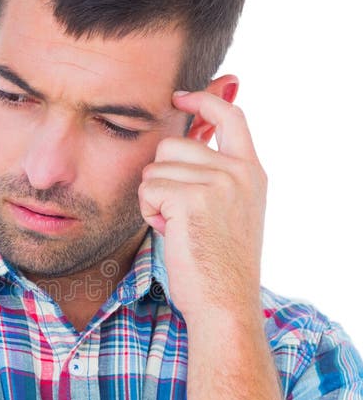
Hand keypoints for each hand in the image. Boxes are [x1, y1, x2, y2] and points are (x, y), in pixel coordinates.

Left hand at [138, 90, 266, 324]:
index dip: (202, 101)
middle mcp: (238, 172)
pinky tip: (170, 233)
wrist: (224, 302)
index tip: (180, 98)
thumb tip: (193, 135)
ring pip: (155, 168)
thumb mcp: (230, 209)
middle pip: (172, 145)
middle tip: (180, 215)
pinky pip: (148, 189)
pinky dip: (150, 212)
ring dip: (155, 198)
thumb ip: (217, 173)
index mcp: (252, 171)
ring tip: (178, 227)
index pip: (230, 115)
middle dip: (163, 177)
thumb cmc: (219, 264)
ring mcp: (217, 183)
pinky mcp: (191, 198)